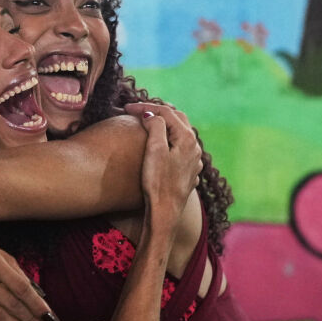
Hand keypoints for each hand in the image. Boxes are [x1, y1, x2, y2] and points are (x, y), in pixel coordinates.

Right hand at [127, 103, 200, 222]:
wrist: (165, 212)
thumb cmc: (158, 182)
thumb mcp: (154, 150)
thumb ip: (155, 126)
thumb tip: (151, 114)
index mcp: (187, 138)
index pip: (166, 113)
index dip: (146, 108)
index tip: (127, 108)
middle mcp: (195, 147)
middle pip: (177, 119)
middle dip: (157, 112)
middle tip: (138, 111)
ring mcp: (193, 160)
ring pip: (180, 133)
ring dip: (165, 125)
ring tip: (147, 123)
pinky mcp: (188, 171)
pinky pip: (180, 147)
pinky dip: (169, 139)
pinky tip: (160, 144)